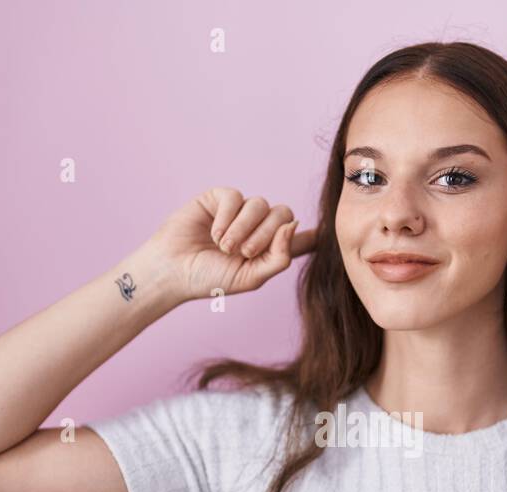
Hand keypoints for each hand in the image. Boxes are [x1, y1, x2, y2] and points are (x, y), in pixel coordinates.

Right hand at [143, 187, 317, 303]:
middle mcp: (258, 228)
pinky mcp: (219, 198)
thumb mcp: (251, 277)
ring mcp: (239, 211)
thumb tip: (294, 223)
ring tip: (225, 247)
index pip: (300, 238)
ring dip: (243, 229)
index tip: (332, 229)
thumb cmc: (210, 278)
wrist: (174, 272)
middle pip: (283, 214)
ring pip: (260, 205)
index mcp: (269, 250)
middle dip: (266, 235)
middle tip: (243, 252)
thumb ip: (279, 257)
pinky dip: (226, 217)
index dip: (316, 233)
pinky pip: (236, 197)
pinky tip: (213, 233)